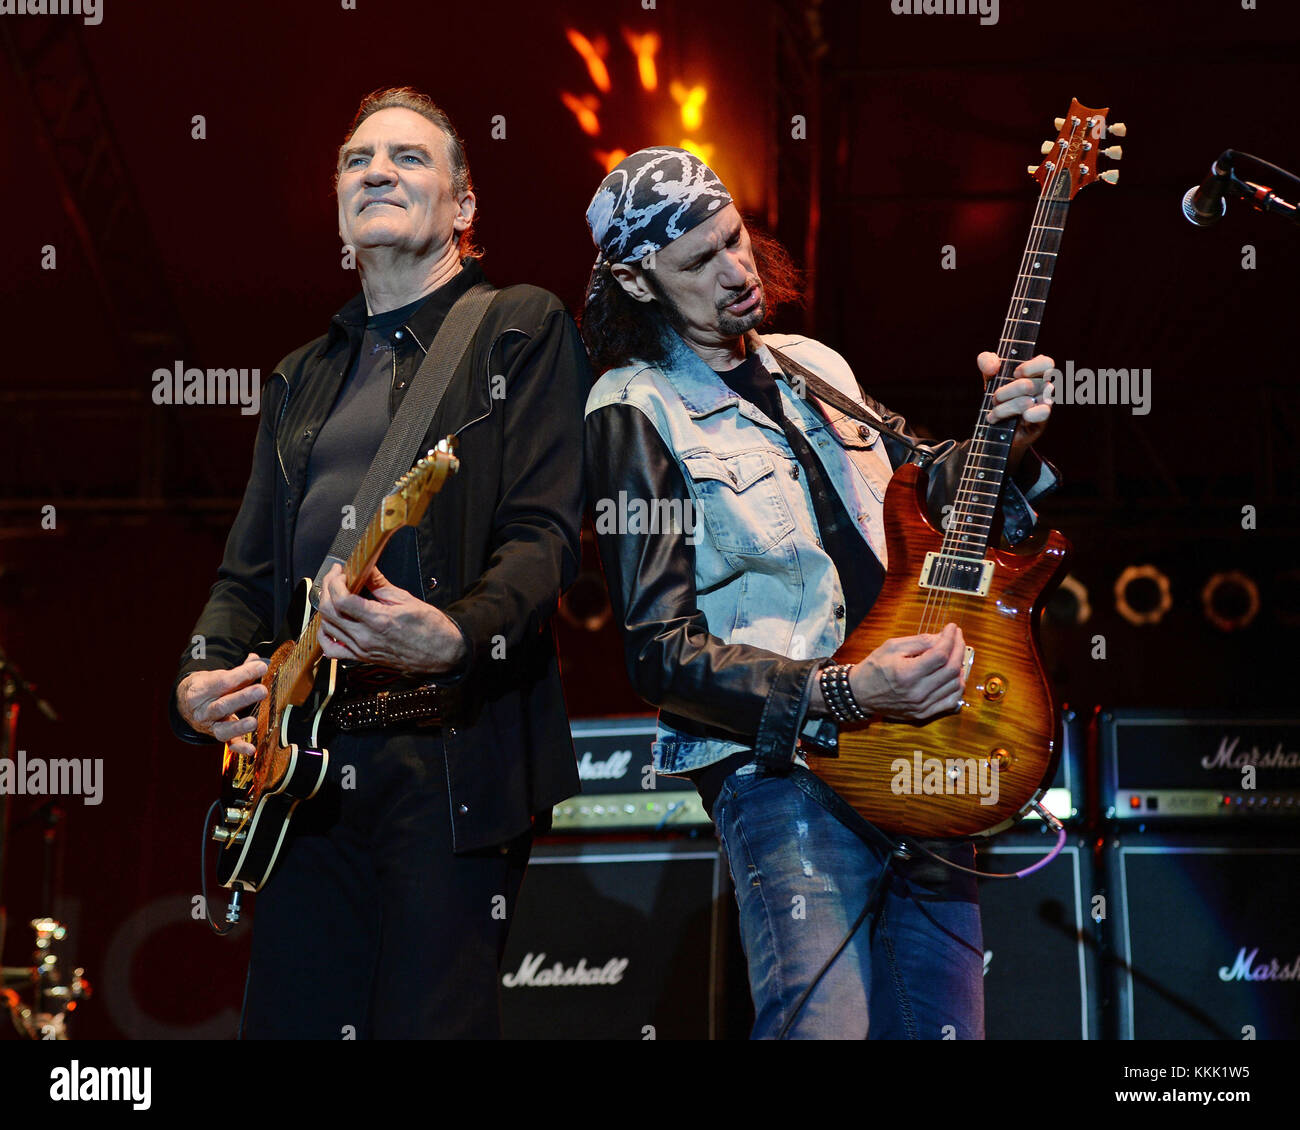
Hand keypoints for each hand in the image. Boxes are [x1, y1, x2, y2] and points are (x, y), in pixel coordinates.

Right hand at [176, 652, 267, 757]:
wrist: (188, 704)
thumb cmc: (208, 687)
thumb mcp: (217, 676)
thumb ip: (239, 670)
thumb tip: (257, 659)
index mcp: (200, 691)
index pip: (222, 682)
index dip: (243, 674)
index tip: (261, 666)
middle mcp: (203, 710)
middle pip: (222, 705)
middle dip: (243, 698)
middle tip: (262, 691)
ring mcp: (210, 726)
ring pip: (223, 728)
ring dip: (239, 726)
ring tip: (253, 722)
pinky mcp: (219, 736)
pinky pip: (229, 744)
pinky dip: (241, 748)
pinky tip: (252, 749)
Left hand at [316, 564, 467, 675]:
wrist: (442, 653)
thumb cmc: (430, 629)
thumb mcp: (407, 599)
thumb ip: (380, 584)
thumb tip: (366, 568)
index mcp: (379, 620)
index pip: (341, 599)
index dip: (335, 581)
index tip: (341, 571)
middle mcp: (366, 637)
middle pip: (329, 611)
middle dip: (327, 589)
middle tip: (335, 577)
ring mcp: (362, 649)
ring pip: (326, 628)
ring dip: (325, 608)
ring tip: (334, 594)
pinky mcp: (362, 658)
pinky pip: (332, 650)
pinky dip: (325, 636)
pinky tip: (330, 624)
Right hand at [848, 623, 966, 720]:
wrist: (860, 693)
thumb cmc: (874, 668)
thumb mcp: (892, 646)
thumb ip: (919, 641)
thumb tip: (942, 637)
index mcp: (907, 673)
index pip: (940, 654)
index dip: (950, 638)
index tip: (952, 628)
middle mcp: (917, 692)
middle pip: (952, 669)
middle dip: (959, 648)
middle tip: (957, 638)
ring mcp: (922, 705)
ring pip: (955, 685)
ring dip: (961, 667)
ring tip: (955, 654)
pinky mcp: (924, 713)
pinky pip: (951, 702)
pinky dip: (957, 687)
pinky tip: (955, 675)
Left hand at [978, 351, 1053, 471]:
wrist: (996, 424)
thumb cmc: (999, 394)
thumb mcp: (990, 375)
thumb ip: (987, 362)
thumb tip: (994, 365)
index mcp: (1035, 372)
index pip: (1046, 363)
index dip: (1031, 366)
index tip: (1015, 373)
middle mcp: (1043, 387)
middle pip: (1029, 385)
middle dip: (1005, 393)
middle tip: (995, 399)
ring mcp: (1044, 404)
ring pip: (1029, 401)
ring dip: (1007, 407)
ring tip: (995, 414)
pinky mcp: (1041, 420)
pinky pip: (1044, 413)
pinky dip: (1032, 414)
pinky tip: (1024, 416)